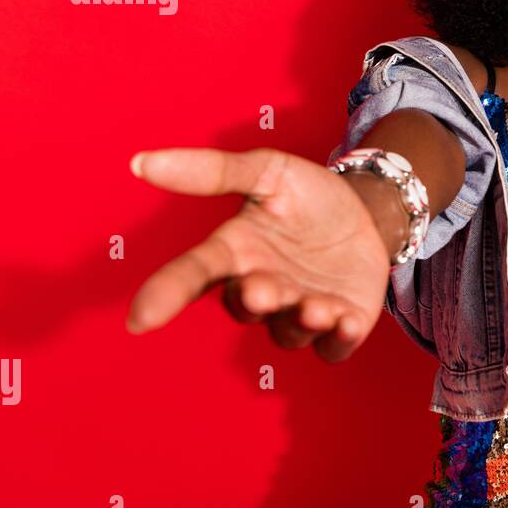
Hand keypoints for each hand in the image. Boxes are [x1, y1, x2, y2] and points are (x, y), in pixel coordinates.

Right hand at [124, 147, 390, 362]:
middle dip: (253, 301)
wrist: (367, 210)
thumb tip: (140, 162)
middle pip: (245, 307)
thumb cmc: (305, 196)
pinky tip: (347, 322)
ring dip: (300, 323)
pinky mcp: (341, 325)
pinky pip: (334, 345)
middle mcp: (262, 289)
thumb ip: (210, 171)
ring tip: (315, 308)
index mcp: (234, 255)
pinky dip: (340, 338)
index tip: (141, 318)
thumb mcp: (265, 172)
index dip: (166, 294)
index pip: (192, 275)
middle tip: (259, 290)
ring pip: (289, 332)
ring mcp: (299, 312)